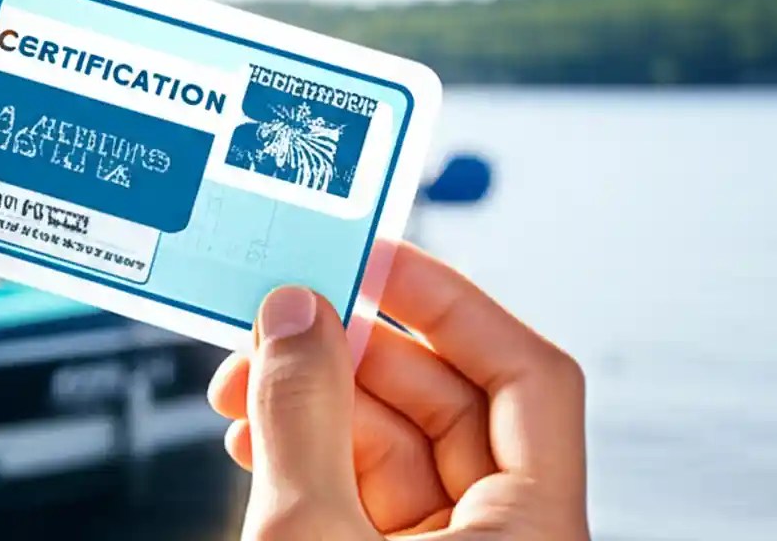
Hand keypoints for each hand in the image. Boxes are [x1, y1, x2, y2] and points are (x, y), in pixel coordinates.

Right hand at [207, 242, 589, 539]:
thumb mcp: (311, 534)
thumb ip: (303, 417)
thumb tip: (297, 318)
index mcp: (532, 531)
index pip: (528, 376)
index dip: (452, 304)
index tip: (378, 262)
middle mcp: (501, 537)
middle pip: (446, 400)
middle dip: (351, 353)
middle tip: (283, 320)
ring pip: (392, 443)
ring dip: (310, 403)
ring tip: (245, 385)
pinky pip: (357, 487)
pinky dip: (305, 455)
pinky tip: (254, 436)